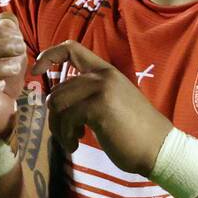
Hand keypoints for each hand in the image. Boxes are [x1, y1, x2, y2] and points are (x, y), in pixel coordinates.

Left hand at [31, 41, 172, 175]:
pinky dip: (66, 136)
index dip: (49, 56)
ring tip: (72, 141)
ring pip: (57, 103)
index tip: (37, 71)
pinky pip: (66, 118)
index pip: (72, 48)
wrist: (160, 148)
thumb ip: (91, 95)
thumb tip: (59, 102)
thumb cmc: (137, 133)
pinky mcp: (98, 107)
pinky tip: (76, 146)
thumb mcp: (114, 104)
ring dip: (59, 128)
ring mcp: (101, 90)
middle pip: (58, 89)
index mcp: (107, 72)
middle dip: (56, 117)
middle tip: (68, 135)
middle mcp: (103, 76)